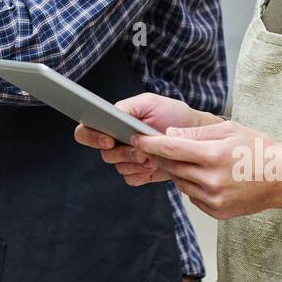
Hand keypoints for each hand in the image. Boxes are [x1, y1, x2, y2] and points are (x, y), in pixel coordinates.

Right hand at [74, 92, 222, 186]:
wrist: (194, 135)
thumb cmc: (172, 115)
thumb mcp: (151, 102)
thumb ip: (129, 106)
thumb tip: (112, 111)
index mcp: (113, 123)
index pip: (87, 131)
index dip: (92, 138)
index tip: (109, 140)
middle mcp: (116, 142)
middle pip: (105, 154)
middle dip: (123, 153)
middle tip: (141, 150)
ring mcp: (127, 159)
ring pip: (119, 168)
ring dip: (136, 163)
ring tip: (153, 156)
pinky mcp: (139, 173)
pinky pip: (131, 179)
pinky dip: (142, 174)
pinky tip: (155, 165)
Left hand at [128, 119, 281, 219]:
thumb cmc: (259, 150)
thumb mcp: (229, 130)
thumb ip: (196, 134)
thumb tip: (169, 134)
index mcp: (213, 156)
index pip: (170, 148)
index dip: (149, 143)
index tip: (136, 138)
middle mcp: (211, 180)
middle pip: (171, 166)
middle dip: (161, 156)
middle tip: (156, 146)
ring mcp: (213, 198)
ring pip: (180, 182)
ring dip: (178, 171)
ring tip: (191, 160)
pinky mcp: (216, 211)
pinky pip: (192, 196)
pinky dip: (192, 185)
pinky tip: (206, 176)